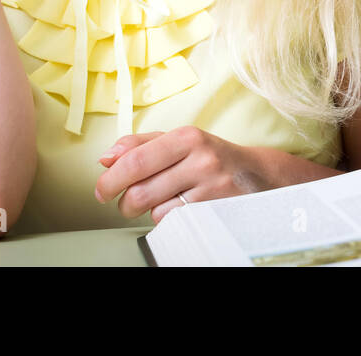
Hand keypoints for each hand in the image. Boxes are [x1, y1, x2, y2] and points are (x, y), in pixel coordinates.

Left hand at [95, 126, 274, 222]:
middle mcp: (201, 160)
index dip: (111, 179)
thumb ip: (140, 145)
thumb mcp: (180, 141)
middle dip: (124, 203)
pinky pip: (175, 223)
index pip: (135, 160)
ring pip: (156, 211)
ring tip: (160, 202)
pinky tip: (178, 208)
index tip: (102, 189)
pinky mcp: (217, 210)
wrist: (259, 175)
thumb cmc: (211, 157)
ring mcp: (212, 188)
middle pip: (141, 191)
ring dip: (149, 212)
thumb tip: (106, 158)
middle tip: (126, 202)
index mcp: (187, 137)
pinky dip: (168, 220)